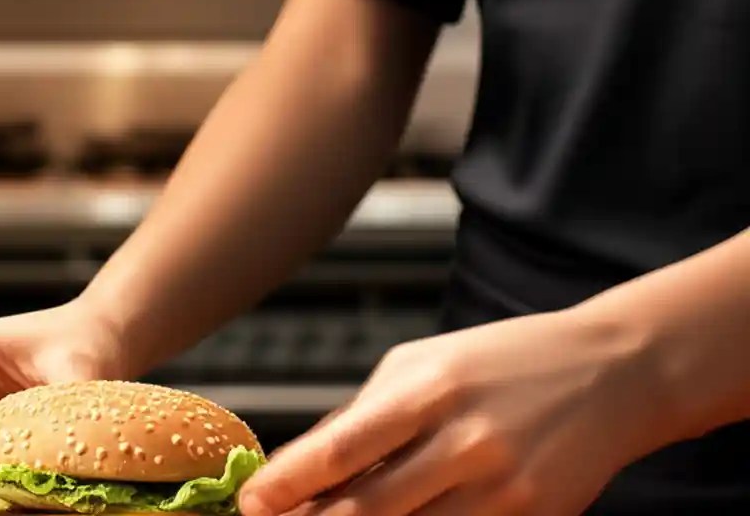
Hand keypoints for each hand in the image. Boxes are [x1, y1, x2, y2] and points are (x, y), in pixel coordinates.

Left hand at [239, 308, 671, 515]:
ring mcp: (504, 489)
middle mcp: (466, 441)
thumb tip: (297, 464)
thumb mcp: (423, 363)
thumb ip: (362, 414)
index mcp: (430, 389)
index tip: (250, 503)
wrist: (614, 373)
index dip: (287, 483)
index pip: (341, 449)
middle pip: (367, 509)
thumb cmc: (501, 362)